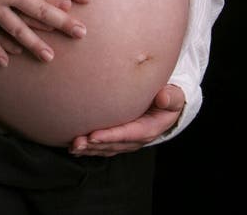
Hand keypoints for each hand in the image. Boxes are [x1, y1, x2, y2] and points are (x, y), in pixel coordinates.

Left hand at [68, 84, 185, 156]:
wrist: (168, 106)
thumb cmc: (169, 99)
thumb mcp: (174, 97)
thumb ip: (170, 97)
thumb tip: (163, 97)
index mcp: (148, 129)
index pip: (127, 134)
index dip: (110, 136)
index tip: (93, 136)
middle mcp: (136, 139)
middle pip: (113, 144)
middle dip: (94, 145)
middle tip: (76, 142)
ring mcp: (127, 141)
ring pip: (106, 148)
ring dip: (89, 149)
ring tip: (72, 146)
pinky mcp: (120, 138)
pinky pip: (104, 146)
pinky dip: (90, 147)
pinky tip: (75, 147)